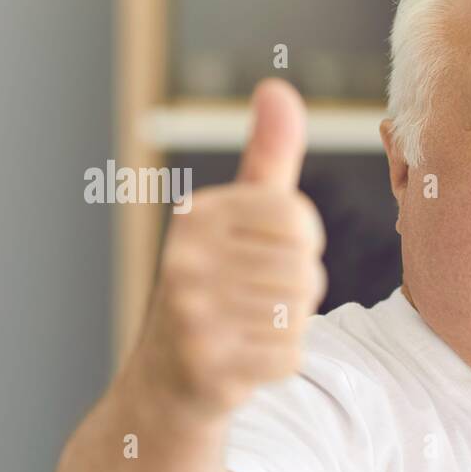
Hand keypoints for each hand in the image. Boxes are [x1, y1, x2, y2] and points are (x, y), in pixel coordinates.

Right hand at [134, 79, 327, 419]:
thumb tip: (278, 86)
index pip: (298, 219)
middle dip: (294, 291)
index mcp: (195, 216)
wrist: (165, 385)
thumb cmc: (213, 289)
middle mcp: (185, 259)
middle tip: (251, 301)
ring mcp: (192, 314)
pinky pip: (290, 356)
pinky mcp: (208, 366)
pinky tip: (243, 359)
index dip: (300, 244)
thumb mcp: (234, 219)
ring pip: (299, 314)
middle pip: (305, 270)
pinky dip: (278, 362)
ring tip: (245, 326)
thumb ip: (266, 156)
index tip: (265, 257)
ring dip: (286, 327)